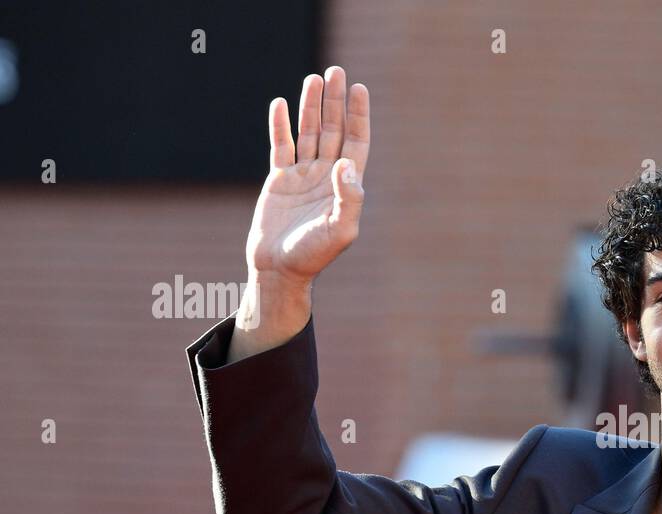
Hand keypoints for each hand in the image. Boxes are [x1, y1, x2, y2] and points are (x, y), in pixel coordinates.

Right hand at [246, 65, 369, 285]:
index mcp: (345, 186)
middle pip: (333, 130)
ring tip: (313, 79)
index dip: (358, 116)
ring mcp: (302, 176)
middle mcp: (326, 177)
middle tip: (336, 72)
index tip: (358, 89)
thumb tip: (347, 164)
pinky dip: (279, 125)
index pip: (355, 142)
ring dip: (311, 107)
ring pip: (308, 133)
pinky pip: (280, 146)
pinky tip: (280, 105)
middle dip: (335, 102)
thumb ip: (349, 197)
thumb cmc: (314, 254)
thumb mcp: (341, 229)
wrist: (280, 269)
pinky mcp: (279, 181)